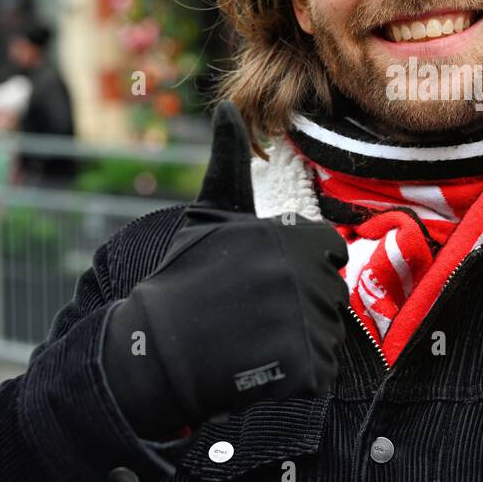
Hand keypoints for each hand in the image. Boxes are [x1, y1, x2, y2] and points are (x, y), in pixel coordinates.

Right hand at [102, 102, 348, 439]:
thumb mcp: (207, 212)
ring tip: (254, 340)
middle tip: (255, 313)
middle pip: (331, 292)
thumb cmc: (181, 276)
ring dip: (300, 339)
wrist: (151, 350)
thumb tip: (227, 105)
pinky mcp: (306, 368)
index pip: (328, 250)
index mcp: (290, 237)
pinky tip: (263, 369)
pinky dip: (299, 376)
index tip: (265, 276)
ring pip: (328, 332)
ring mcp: (305, 323)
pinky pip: (322, 371)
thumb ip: (228, 161)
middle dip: (302, 302)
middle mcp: (303, 276)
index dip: (301, 264)